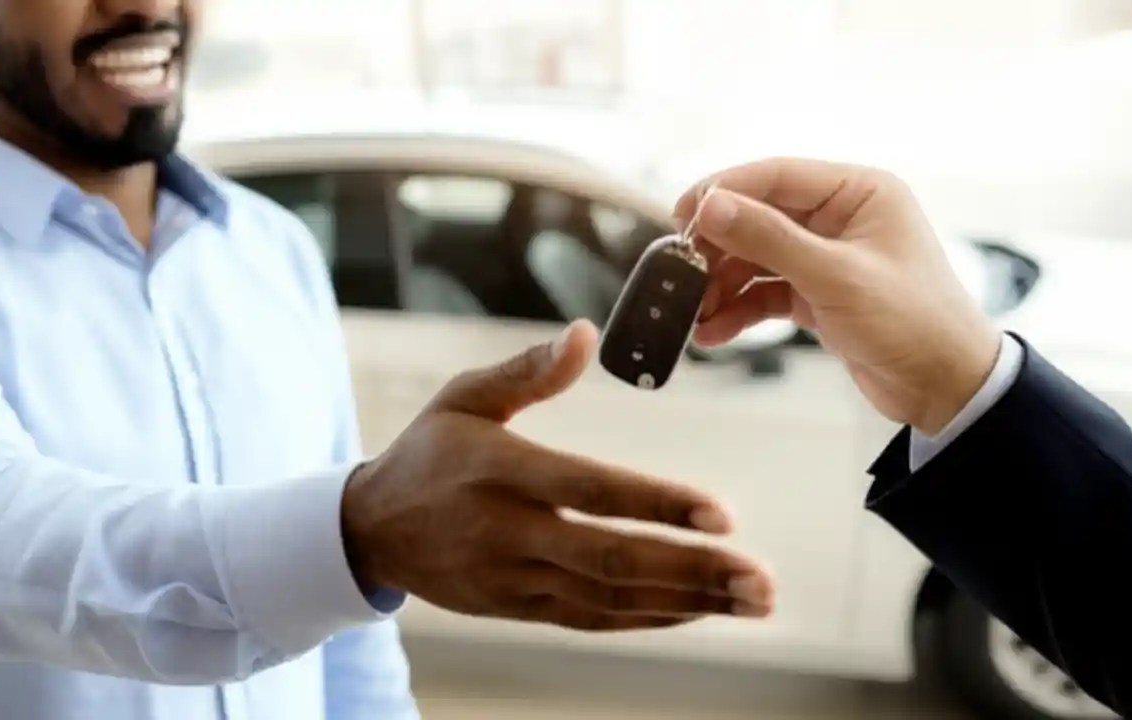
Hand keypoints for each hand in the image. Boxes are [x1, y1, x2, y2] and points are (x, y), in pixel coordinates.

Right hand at [341, 319, 773, 631]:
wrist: (370, 530)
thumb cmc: (428, 452)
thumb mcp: (463, 398)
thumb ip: (526, 370)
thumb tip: (584, 333)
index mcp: (500, 471)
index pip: (589, 491)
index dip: (657, 504)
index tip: (722, 515)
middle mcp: (508, 531)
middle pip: (612, 560)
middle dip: (693, 571)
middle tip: (760, 580)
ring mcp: (514, 579)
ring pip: (611, 599)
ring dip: (687, 602)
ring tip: (752, 601)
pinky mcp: (519, 608)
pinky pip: (593, 620)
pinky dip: (650, 618)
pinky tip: (699, 610)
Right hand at [674, 159, 1001, 435]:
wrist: (946, 387)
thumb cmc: (912, 322)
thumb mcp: (835, 276)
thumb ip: (769, 239)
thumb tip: (710, 206)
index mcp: (858, 192)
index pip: (776, 176)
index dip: (724, 191)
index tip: (681, 214)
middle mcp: (841, 217)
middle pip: (759, 218)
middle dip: (718, 248)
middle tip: (681, 271)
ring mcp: (827, 256)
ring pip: (756, 258)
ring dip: (722, 286)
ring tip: (694, 313)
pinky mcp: (818, 294)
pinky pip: (765, 293)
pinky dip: (739, 310)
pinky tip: (712, 332)